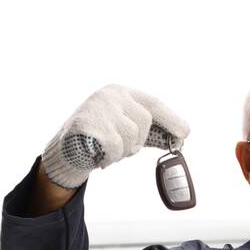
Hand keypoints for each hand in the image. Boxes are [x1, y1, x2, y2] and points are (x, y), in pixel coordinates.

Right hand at [41, 84, 190, 189]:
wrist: (64, 150)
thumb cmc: (100, 139)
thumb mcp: (125, 129)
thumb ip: (150, 131)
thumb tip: (181, 138)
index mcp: (120, 92)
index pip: (153, 103)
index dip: (171, 118)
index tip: (185, 132)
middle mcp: (110, 95)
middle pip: (144, 122)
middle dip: (137, 141)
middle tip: (121, 148)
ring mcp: (99, 107)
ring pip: (130, 136)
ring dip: (122, 152)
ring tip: (107, 150)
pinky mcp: (89, 123)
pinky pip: (116, 146)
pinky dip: (111, 157)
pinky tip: (100, 156)